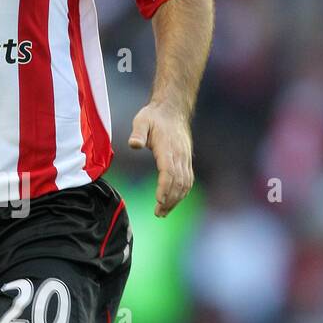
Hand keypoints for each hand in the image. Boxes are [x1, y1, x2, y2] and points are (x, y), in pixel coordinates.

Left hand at [128, 102, 192, 216]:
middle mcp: (180, 155)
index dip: (165, 187)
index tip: (159, 200)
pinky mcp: (186, 160)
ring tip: (163, 212)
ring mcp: (185, 158)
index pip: (169, 171)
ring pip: (185, 183)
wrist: (173, 109)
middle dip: (170, 200)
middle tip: (158, 213)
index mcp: (168, 148)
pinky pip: (188, 180)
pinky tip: (173, 201)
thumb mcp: (141, 120)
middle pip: (178, 182)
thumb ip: (137, 133)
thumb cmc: (154, 116)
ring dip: (176, 199)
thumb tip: (134, 144)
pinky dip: (182, 193)